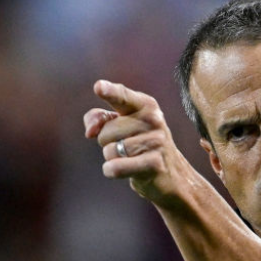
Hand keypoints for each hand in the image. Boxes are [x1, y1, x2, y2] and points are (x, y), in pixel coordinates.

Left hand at [83, 79, 207, 209]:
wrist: (170, 175)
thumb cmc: (139, 145)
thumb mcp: (120, 126)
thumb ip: (99, 119)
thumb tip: (90, 131)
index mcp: (145, 105)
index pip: (122, 97)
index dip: (109, 92)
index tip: (98, 86)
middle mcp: (153, 119)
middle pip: (106, 132)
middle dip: (108, 143)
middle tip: (127, 146)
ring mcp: (156, 141)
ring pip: (110, 150)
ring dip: (112, 158)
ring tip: (130, 158)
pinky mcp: (154, 164)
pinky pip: (116, 167)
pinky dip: (112, 171)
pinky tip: (124, 170)